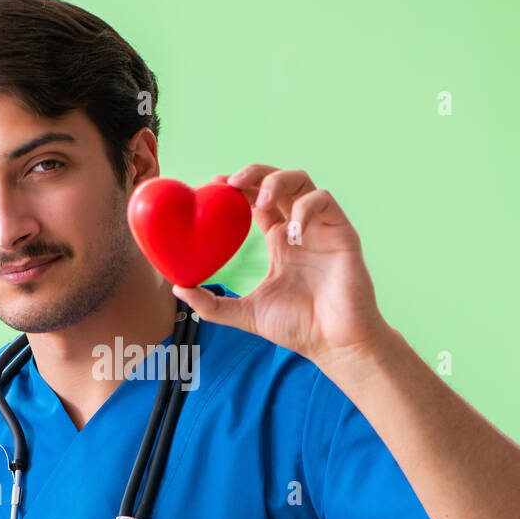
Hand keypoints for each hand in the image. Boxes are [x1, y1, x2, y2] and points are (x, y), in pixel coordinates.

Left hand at [171, 165, 389, 368]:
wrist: (334, 344)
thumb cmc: (298, 328)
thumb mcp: (245, 314)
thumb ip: (212, 304)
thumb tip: (177, 289)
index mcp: (278, 241)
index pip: (256, 200)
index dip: (236, 188)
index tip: (213, 186)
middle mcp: (298, 229)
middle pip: (277, 181)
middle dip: (254, 173)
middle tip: (231, 183)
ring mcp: (321, 229)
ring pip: (301, 181)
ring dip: (277, 181)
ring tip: (260, 199)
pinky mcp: (342, 233)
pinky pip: (324, 201)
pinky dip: (305, 208)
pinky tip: (291, 232)